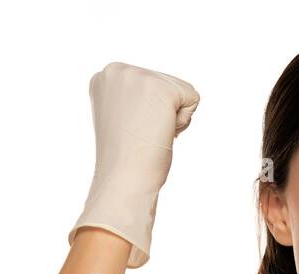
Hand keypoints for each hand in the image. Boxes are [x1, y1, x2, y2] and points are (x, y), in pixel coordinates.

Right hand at [68, 62, 200, 268]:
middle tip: (143, 134)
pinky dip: (184, 121)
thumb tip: (153, 100)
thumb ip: (133, 100)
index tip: (133, 129)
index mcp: (105, 76)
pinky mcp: (161, 88)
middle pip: (167, 85)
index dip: (149, 112)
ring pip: (181, 92)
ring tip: (151, 133)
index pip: (150, 85)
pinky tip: (164, 132)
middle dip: (163, 113)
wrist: (123, 178)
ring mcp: (139, 75)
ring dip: (174, 117)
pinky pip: (193, 98)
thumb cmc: (125, 159)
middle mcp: (118, 69)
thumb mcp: (122, 117)